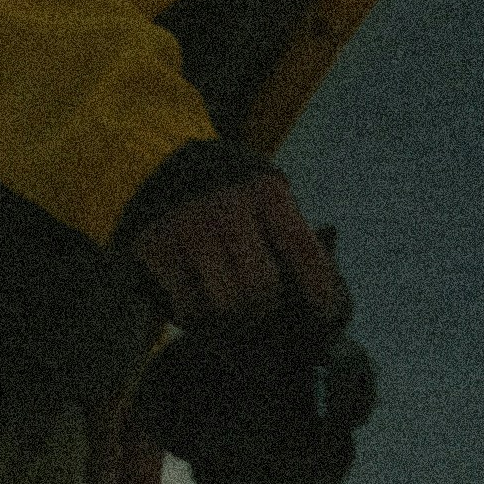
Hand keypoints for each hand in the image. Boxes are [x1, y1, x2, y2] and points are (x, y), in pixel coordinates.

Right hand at [131, 167, 344, 326]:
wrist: (156, 162)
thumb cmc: (226, 192)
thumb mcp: (262, 195)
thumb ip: (289, 233)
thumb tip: (325, 295)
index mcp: (265, 193)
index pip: (301, 246)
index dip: (319, 288)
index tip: (327, 315)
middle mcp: (228, 207)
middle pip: (261, 286)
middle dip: (265, 309)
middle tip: (261, 313)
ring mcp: (190, 228)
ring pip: (226, 304)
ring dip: (232, 321)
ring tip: (231, 313)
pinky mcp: (157, 248)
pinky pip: (189, 306)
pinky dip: (198, 319)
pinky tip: (200, 307)